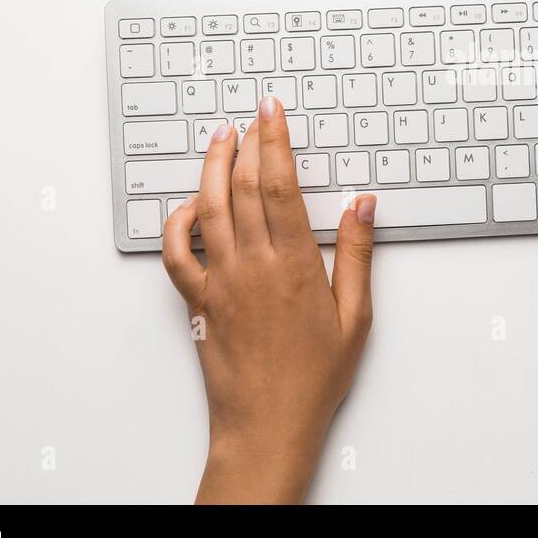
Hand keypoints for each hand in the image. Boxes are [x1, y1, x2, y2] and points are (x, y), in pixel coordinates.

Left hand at [161, 96, 376, 503]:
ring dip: (213, 168)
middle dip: (248, 143)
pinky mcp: (197, 301)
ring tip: (221, 140)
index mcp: (293, 266)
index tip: (273, 112)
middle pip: (244, 187)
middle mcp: (251, 266)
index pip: (281, 186)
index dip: (275, 142)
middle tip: (254, 116)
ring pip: (208, 209)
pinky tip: (190, 206)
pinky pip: (176, 253)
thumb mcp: (354, 317)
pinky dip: (177, 223)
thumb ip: (355, 255)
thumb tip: (361, 206)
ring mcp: (219, 282)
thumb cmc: (314, 378)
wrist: (268, 424)